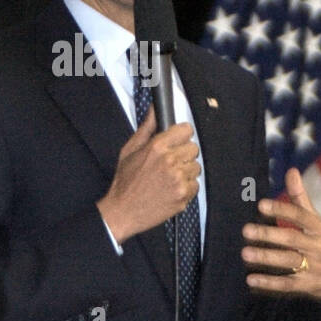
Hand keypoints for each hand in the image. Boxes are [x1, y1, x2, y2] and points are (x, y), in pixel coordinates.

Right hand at [96, 109, 200, 244]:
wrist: (123, 210)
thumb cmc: (125, 181)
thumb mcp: (130, 150)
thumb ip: (147, 128)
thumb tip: (155, 109)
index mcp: (157, 147)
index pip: (186, 130)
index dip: (181, 135)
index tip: (178, 140)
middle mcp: (170, 161)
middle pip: (194, 148)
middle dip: (183, 154)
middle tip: (170, 162)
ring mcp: (179, 178)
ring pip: (196, 167)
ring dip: (186, 171)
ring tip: (169, 177)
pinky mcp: (184, 194)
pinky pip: (196, 185)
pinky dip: (186, 187)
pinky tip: (171, 188)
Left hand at [242, 167, 320, 306]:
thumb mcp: (319, 223)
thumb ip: (301, 199)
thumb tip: (291, 171)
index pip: (301, 217)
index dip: (282, 210)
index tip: (261, 205)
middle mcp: (319, 247)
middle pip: (292, 239)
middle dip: (269, 235)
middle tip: (246, 230)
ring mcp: (315, 268)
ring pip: (289, 262)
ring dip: (266, 258)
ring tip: (245, 253)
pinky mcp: (309, 286)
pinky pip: (287, 284)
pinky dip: (269, 283)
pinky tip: (252, 279)